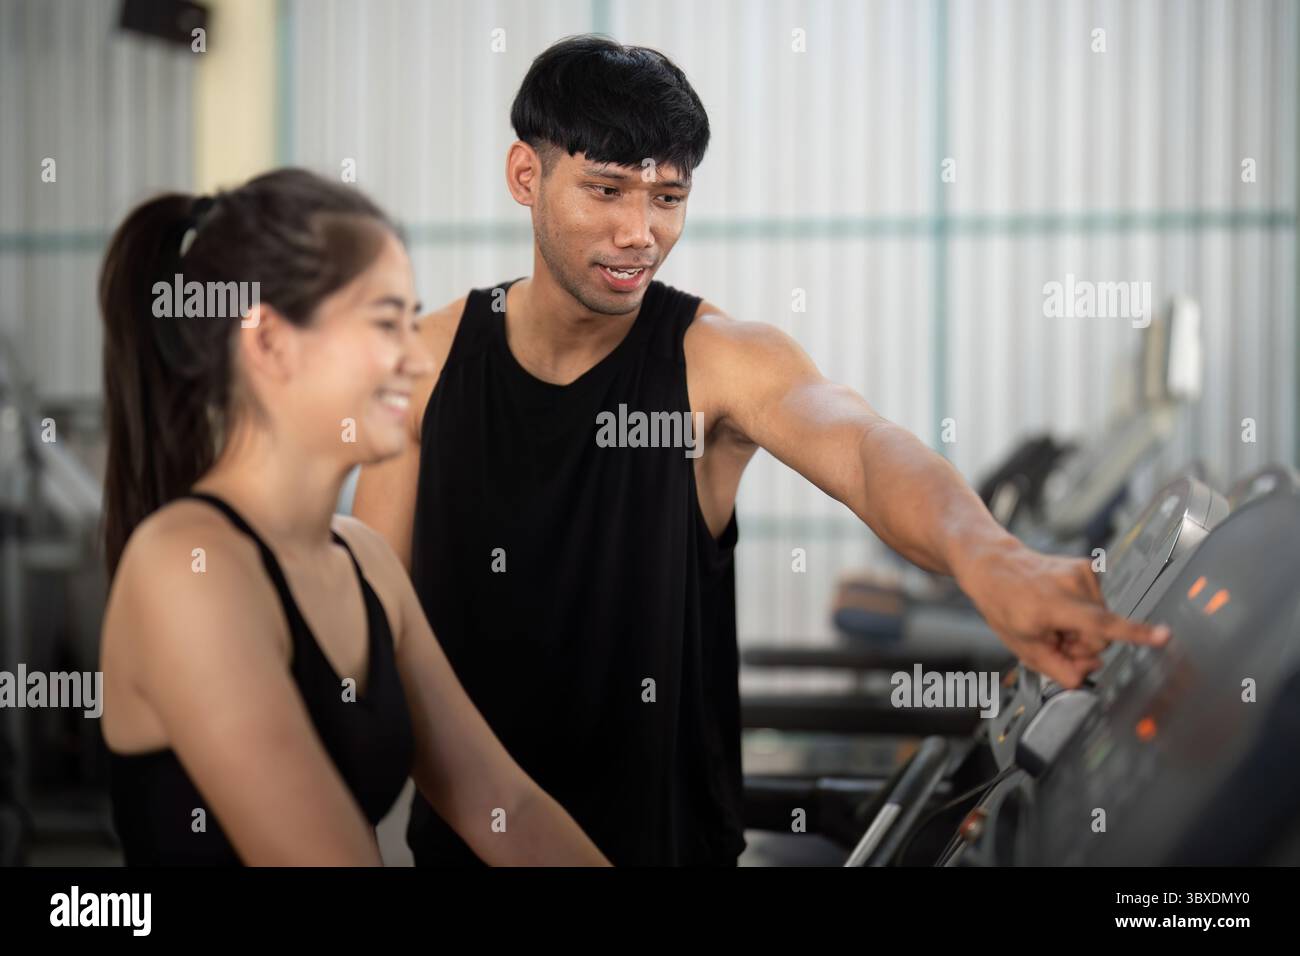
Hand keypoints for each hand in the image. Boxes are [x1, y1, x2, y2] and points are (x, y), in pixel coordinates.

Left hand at [954, 540, 1170, 688]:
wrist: (995, 565)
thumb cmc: (1004, 603)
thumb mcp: (1022, 647)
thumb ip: (1059, 669)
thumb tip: (1088, 674)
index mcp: (1052, 606)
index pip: (1101, 624)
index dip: (1135, 634)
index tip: (1164, 636)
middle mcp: (1071, 586)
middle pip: (1102, 636)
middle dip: (1082, 646)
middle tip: (1055, 639)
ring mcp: (1082, 573)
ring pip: (1102, 620)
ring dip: (1081, 628)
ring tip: (1054, 620)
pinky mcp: (1088, 567)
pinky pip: (1098, 604)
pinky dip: (1083, 611)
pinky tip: (1061, 608)